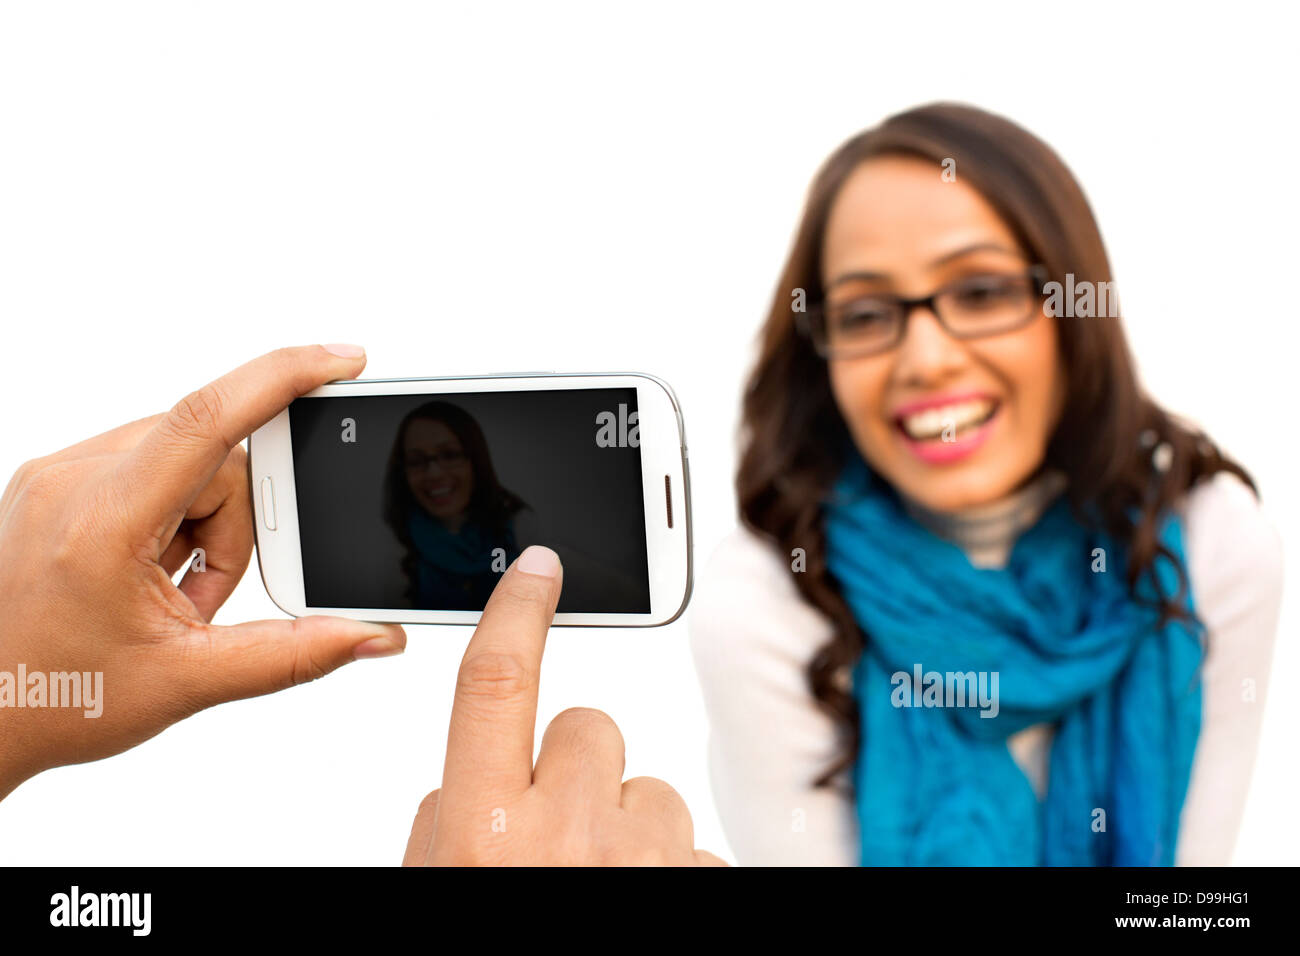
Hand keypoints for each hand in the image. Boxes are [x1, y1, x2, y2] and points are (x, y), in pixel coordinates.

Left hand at [0, 345, 405, 798]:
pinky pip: (153, 469)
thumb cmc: (52, 697)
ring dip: (204, 525)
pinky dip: (175, 518)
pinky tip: (151, 572)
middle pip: (213, 456)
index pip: (208, 418)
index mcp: (101, 523)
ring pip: (187, 462)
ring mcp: (61, 477)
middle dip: (233, 525)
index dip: (285, 377)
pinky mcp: (60, 482)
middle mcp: (73, 480)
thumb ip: (292, 654)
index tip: (345, 361)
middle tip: (198, 593)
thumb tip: (371, 634)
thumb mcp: (186, 682)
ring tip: (168, 594)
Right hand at [402, 545, 725, 865]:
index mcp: (486, 835)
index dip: (516, 614)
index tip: (537, 569)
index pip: (496, 686)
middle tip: (561, 842)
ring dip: (630, 828)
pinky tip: (641, 895)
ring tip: (604, 883)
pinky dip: (669, 866)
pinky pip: (692, 842)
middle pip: (588, 728)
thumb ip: (446, 825)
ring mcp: (646, 856)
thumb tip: (462, 780)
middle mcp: (568, 837)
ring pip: (648, 789)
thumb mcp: (441, 888)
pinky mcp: (706, 874)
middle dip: (579, 767)